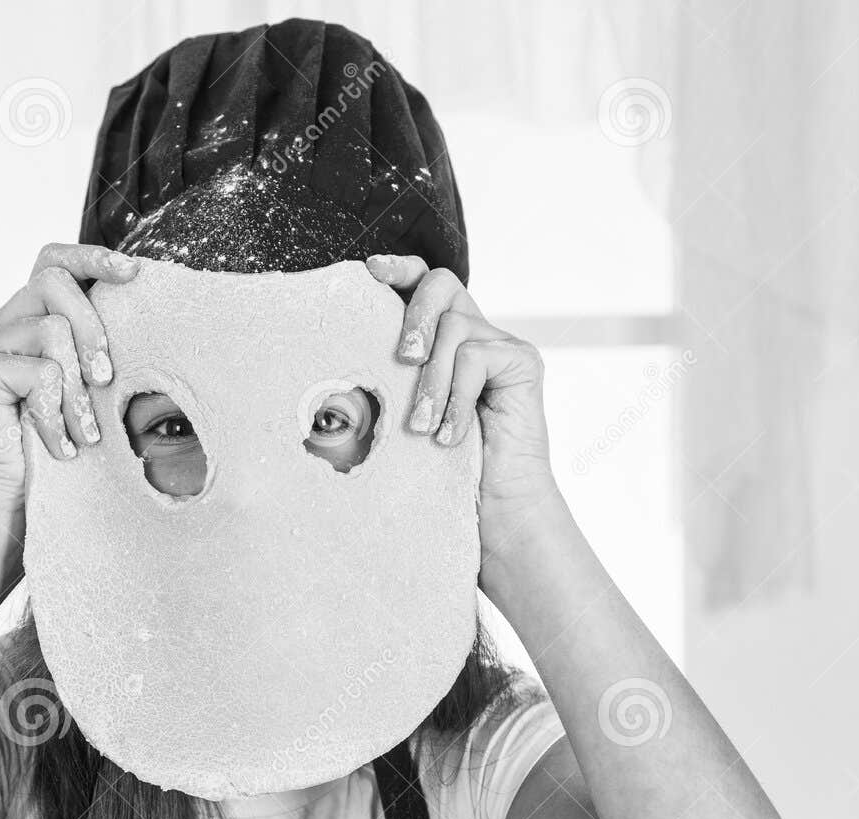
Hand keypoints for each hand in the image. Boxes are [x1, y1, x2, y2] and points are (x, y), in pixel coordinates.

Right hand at [0, 243, 137, 508]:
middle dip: (93, 328)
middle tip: (105, 379)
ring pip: (52, 330)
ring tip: (82, 432)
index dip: (91, 257)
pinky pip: (40, 374)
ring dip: (77, 388)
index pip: (51, 262)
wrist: (0, 507)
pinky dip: (58, 416)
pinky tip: (60, 447)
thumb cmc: (46, 457)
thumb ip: (87, 354)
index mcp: (23, 322)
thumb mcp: (77, 395)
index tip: (133, 272)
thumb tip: (137, 319)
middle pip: (54, 282)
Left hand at [365, 254, 560, 558]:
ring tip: (421, 429)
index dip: (399, 269)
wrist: (493, 510)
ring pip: (455, 329)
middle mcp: (474, 333)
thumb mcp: (400, 414)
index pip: (424, 282)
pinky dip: (457, 400)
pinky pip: (476, 358)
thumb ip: (387, 378)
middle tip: (403, 360)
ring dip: (432, 383)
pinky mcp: (524, 361)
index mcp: (441, 339)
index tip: (370, 272)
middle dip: (415, 315)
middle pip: (442, 283)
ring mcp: (502, 345)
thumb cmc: (440, 470)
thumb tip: (334, 356)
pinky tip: (450, 438)